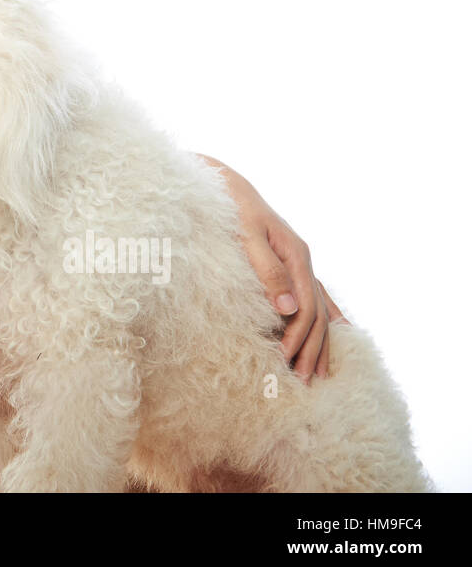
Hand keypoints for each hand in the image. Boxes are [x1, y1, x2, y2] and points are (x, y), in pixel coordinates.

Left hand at [197, 155, 348, 382]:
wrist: (226, 184)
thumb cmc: (231, 207)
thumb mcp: (246, 235)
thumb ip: (266, 269)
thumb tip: (288, 309)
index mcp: (296, 255)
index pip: (305, 308)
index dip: (298, 337)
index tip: (286, 362)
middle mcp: (303, 260)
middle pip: (317, 314)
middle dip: (312, 350)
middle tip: (305, 383)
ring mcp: (300, 261)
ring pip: (320, 309)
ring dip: (320, 342)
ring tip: (317, 373)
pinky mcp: (292, 262)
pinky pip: (317, 295)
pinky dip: (328, 317)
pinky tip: (339, 331)